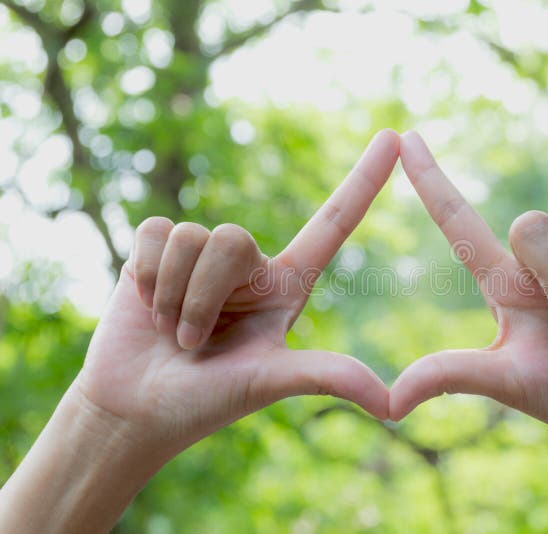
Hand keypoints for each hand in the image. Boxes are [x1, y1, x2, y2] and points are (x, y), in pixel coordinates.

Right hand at [77, 129, 398, 457]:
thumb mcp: (270, 382)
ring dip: (173, 296)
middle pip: (232, 238)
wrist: (135, 410)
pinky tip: (146, 306)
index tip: (395, 135)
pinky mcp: (157, 248)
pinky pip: (155, 232)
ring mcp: (201, 254)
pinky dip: (147, 279)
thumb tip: (394, 407)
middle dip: (204, 299)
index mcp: (286, 285)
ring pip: (190, 237)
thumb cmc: (207, 400)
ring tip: (171, 330)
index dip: (364, 181)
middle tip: (194, 343)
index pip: (333, 223)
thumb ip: (328, 376)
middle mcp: (247, 262)